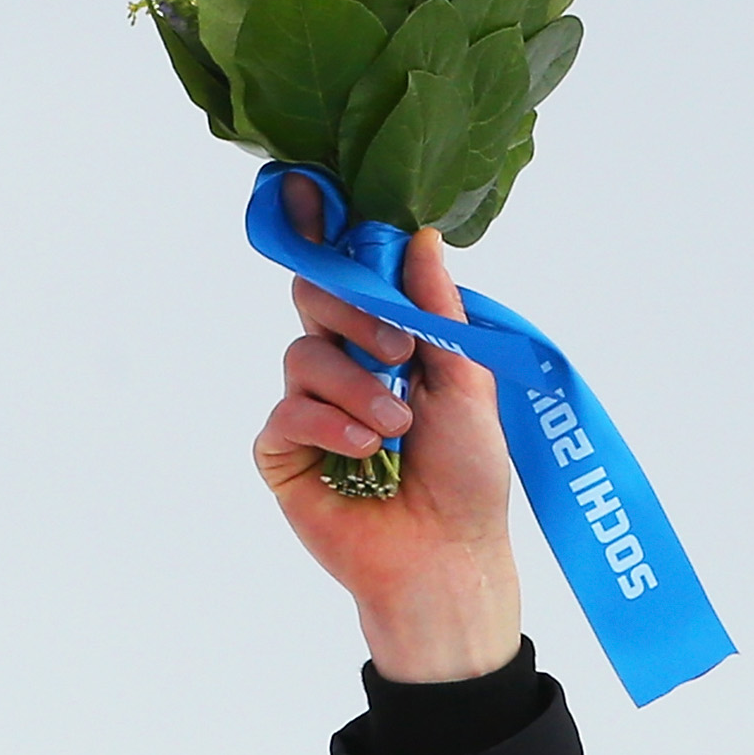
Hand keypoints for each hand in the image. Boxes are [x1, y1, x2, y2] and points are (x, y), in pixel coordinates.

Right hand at [249, 184, 522, 683]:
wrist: (452, 559)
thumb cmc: (469, 478)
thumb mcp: (468, 384)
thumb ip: (438, 312)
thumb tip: (420, 237)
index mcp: (385, 343)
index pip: (346, 276)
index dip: (330, 239)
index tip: (317, 195)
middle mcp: (342, 367)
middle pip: (312, 298)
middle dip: (353, 313)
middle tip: (398, 349)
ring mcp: (310, 409)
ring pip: (302, 355)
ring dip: (355, 386)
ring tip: (398, 427)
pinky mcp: (284, 454)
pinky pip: (285, 413)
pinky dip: (328, 424)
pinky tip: (366, 450)